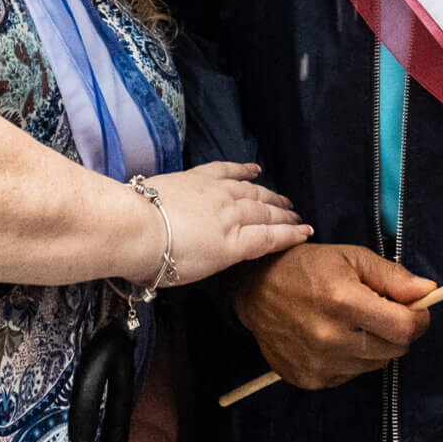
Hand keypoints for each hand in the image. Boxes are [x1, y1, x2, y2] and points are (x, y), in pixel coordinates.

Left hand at [142, 162, 309, 287]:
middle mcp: (233, 215)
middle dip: (286, 216)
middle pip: (266, 213)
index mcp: (235, 243)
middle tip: (299, 217)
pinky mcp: (199, 177)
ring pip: (253, 192)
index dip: (292, 235)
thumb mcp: (200, 272)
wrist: (134, 228)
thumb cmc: (162, 262)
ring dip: (272, 195)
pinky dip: (244, 169)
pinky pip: (229, 169)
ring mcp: (217, 192)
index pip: (271, 237)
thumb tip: (235, 249)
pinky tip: (255, 170)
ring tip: (284, 199)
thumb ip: (223, 257)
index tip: (308, 233)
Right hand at [227, 242, 431, 388]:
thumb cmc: (308, 268)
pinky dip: (353, 359)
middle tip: (381, 312)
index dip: (418, 319)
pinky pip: (351, 374)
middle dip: (398, 331)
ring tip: (354, 323)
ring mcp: (318, 364)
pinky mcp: (309, 380)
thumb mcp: (353, 258)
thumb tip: (427, 291)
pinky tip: (336, 338)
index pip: (404, 328)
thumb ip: (393, 276)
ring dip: (375, 345)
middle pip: (395, 350)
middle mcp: (331, 338)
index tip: (415, 309)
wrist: (256, 290)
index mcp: (344, 302)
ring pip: (375, 364)